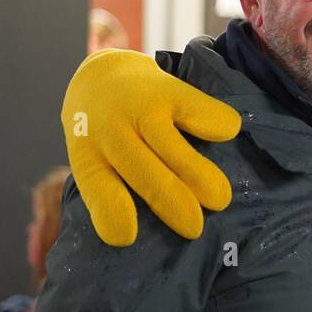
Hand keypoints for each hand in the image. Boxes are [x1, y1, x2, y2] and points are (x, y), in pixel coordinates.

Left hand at [61, 48, 240, 245]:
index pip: (98, 190)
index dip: (114, 216)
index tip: (129, 238)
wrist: (103, 73)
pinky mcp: (170, 89)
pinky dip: (218, 127)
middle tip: (195, 228)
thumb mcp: (95, 158)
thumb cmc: (104, 133)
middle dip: (173, 204)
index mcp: (88, 157)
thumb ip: (116, 186)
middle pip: (145, 174)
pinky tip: (223, 135)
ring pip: (174, 148)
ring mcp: (141, 109)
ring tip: (220, 199)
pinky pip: (202, 113)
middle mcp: (110, 132)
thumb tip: (165, 224)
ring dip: (201, 177)